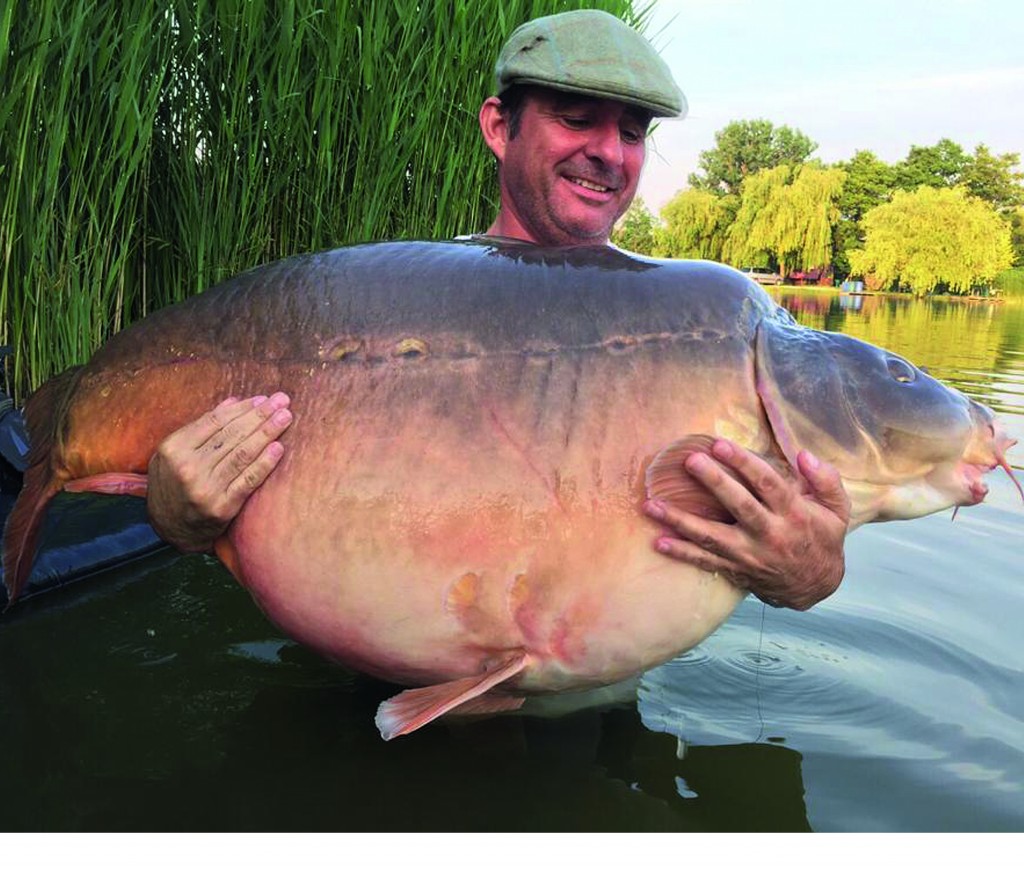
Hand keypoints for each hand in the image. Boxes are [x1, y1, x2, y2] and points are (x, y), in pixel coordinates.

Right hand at [146, 393, 291, 551]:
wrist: (169, 527)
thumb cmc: (174, 482)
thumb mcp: (175, 451)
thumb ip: (202, 426)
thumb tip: (234, 402)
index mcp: (175, 448)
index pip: (216, 421)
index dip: (242, 408)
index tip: (263, 399)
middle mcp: (188, 467)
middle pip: (232, 435)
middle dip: (260, 415)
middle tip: (282, 401)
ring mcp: (206, 489)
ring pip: (243, 454)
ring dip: (267, 433)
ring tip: (285, 417)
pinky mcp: (222, 508)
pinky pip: (248, 480)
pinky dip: (265, 463)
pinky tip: (279, 448)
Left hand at [643, 439, 850, 610]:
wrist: (816, 585)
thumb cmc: (823, 537)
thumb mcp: (837, 508)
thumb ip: (825, 479)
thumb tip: (803, 454)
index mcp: (794, 513)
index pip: (767, 483)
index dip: (744, 462)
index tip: (720, 444)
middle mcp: (770, 534)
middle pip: (738, 505)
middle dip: (714, 482)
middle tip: (690, 461)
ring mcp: (750, 554)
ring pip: (711, 537)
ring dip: (679, 521)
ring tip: (652, 506)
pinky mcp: (736, 569)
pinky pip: (705, 561)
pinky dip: (681, 552)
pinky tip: (658, 541)